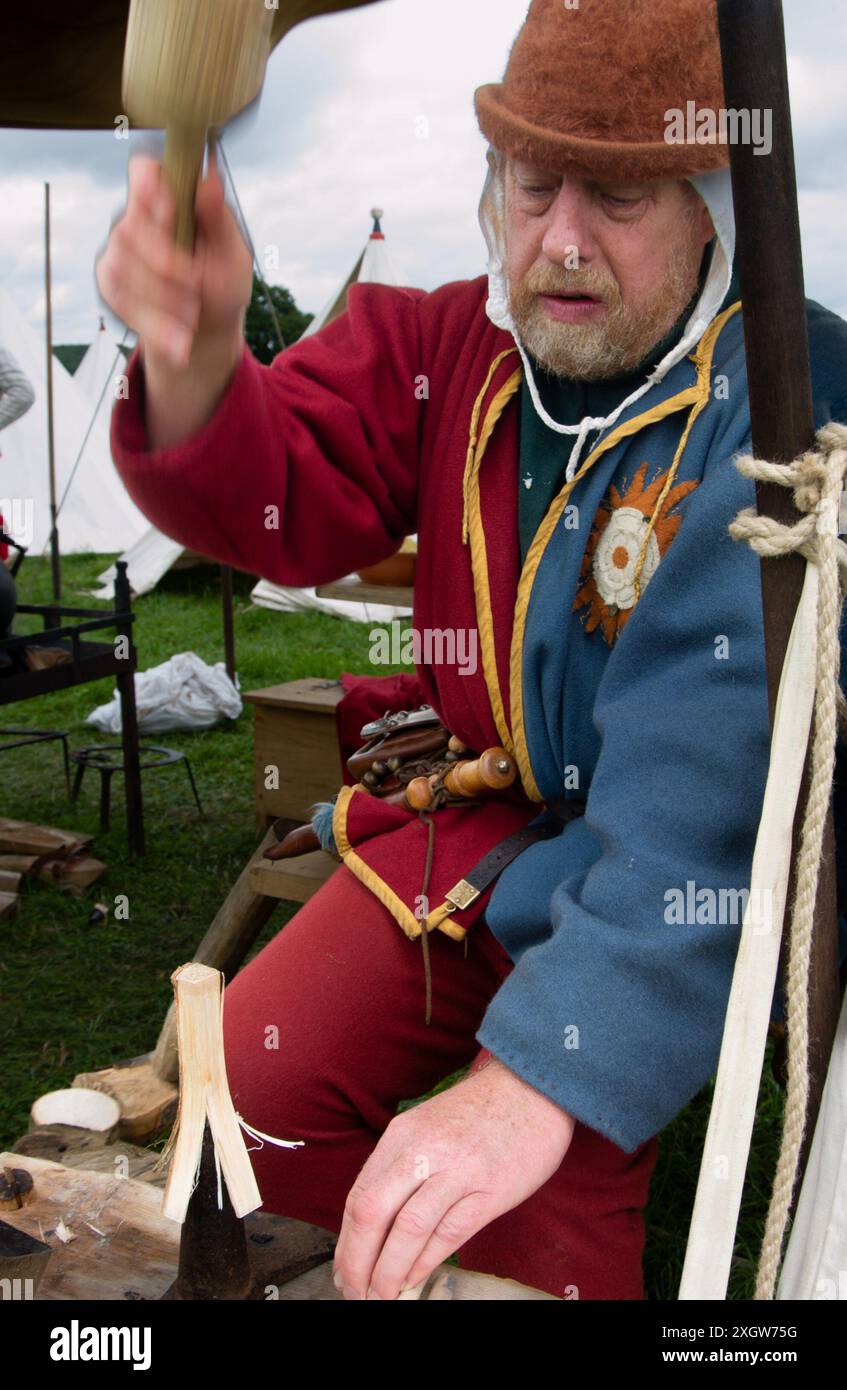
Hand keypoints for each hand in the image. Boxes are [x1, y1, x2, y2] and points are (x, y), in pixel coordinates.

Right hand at [95, 144, 252, 371]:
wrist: (206, 332)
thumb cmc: (223, 285)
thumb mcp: (232, 255)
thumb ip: (219, 220)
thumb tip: (210, 177)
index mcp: (172, 201)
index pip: (144, 174)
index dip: (149, 187)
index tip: (171, 211)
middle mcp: (138, 219)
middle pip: (130, 227)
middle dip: (165, 263)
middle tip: (195, 285)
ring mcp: (119, 251)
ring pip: (122, 268)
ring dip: (163, 299)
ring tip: (192, 316)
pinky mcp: (111, 283)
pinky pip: (120, 300)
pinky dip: (155, 324)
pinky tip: (179, 340)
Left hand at [332, 1056, 574, 1298]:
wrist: (530, 1088)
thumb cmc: (480, 1112)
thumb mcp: (427, 1126)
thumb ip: (402, 1167)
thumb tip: (377, 1222)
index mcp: (402, 1135)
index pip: (359, 1197)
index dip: (347, 1242)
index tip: (343, 1270)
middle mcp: (422, 1151)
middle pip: (373, 1214)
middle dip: (358, 1262)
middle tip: (356, 1291)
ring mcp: (456, 1171)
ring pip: (407, 1229)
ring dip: (388, 1271)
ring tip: (382, 1295)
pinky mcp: (489, 1191)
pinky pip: (448, 1233)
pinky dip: (425, 1262)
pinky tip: (415, 1279)